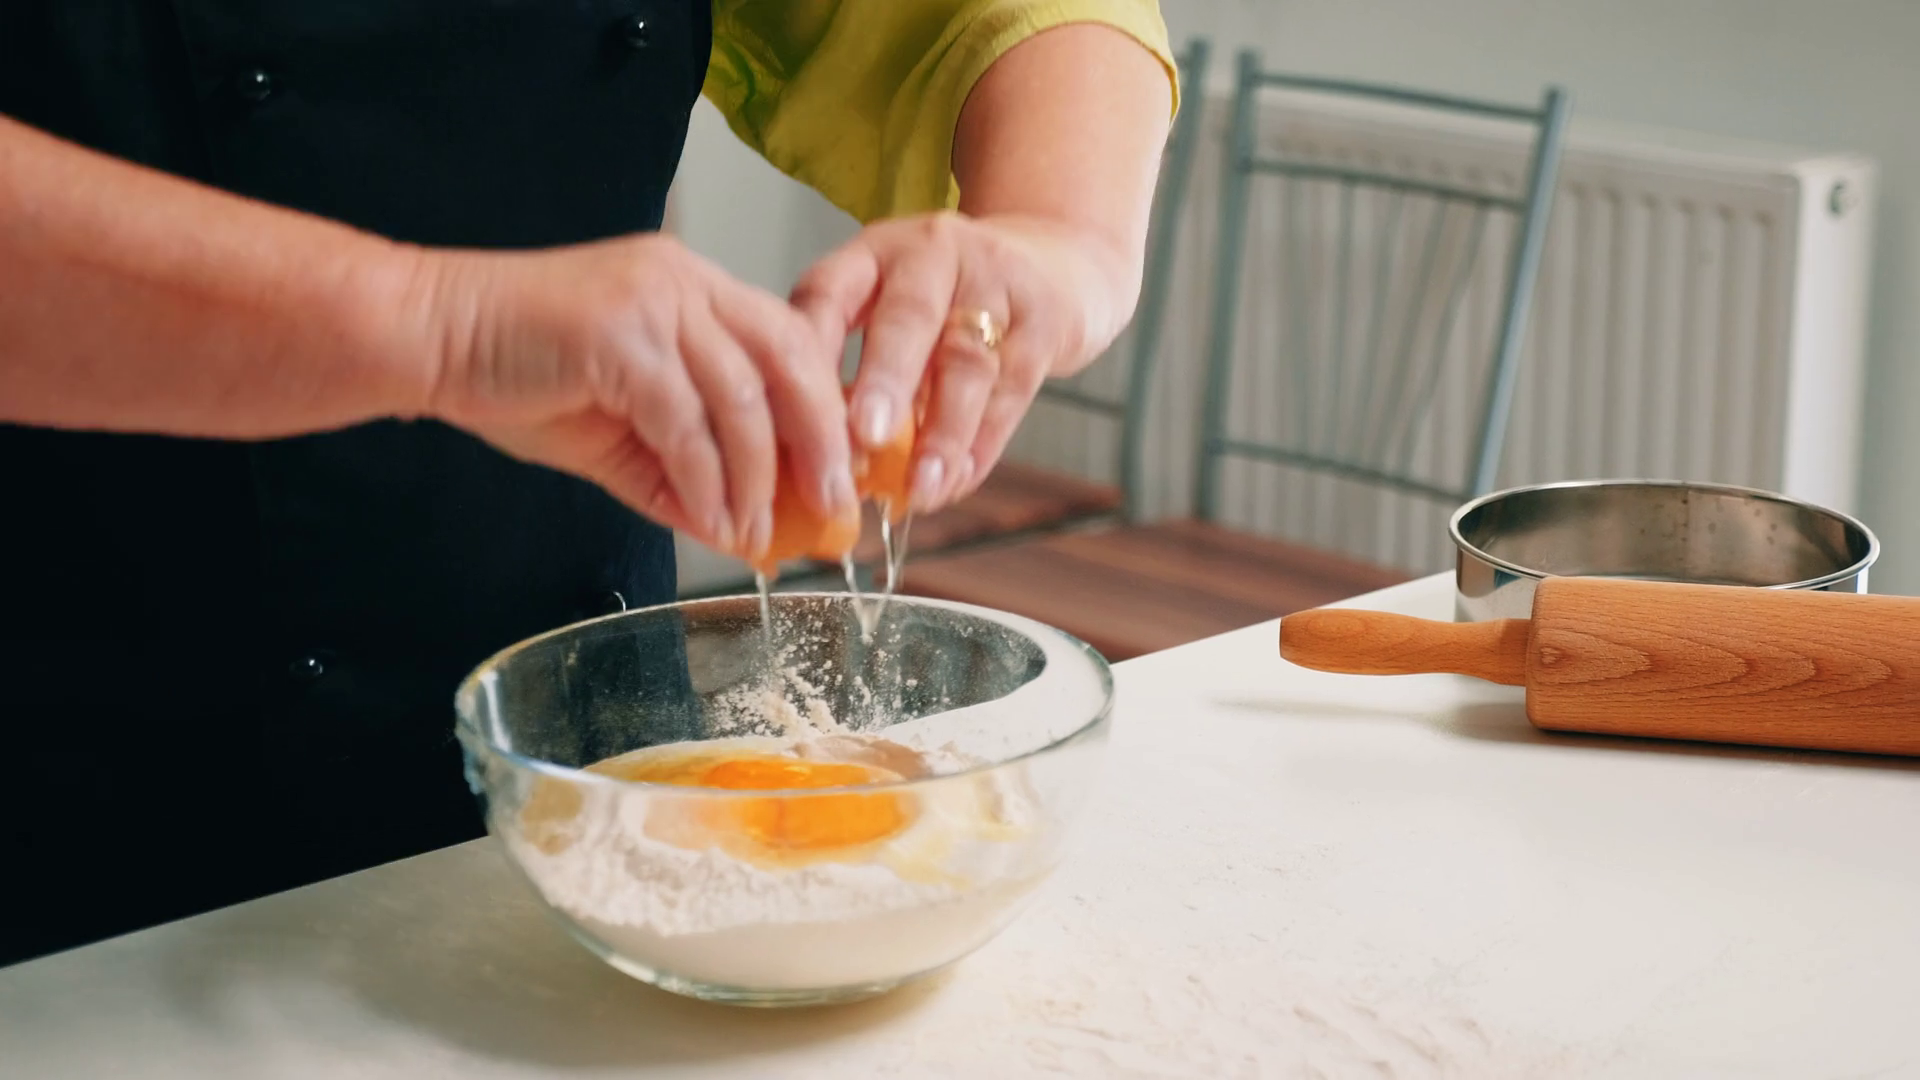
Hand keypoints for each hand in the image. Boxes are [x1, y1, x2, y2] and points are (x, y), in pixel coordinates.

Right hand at [419, 234, 855, 555]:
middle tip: (834, 508)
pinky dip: (705, 479)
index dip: (825, 411)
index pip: (790, 342)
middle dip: (820, 440)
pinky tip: (710, 521)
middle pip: (789, 359)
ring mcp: (653, 301)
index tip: (841, 476)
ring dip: (758, 478)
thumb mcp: (620, 432)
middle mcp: (685, 280)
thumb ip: (681, 472)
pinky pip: (684, 419)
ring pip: (741, 397)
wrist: (428, 339)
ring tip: (758, 535)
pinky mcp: (619, 335)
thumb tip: (736, 532)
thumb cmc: (516, 374)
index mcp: (697, 288)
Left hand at [792, 212, 1139, 511]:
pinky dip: (984, 443)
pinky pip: (1013, 387)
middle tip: (868, 436)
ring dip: (943, 433)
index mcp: (873, 253)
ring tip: (920, 489)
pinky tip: (959, 481)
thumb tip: (810, 460)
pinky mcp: (1044, 317)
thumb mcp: (887, 304)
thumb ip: (848, 363)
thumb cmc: (945, 303)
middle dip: (885, 380)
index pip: (829, 290)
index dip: (810, 349)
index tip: (795, 407)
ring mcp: (995, 280)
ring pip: (968, 360)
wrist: (1050, 262)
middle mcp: (932, 254)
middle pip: (908, 317)